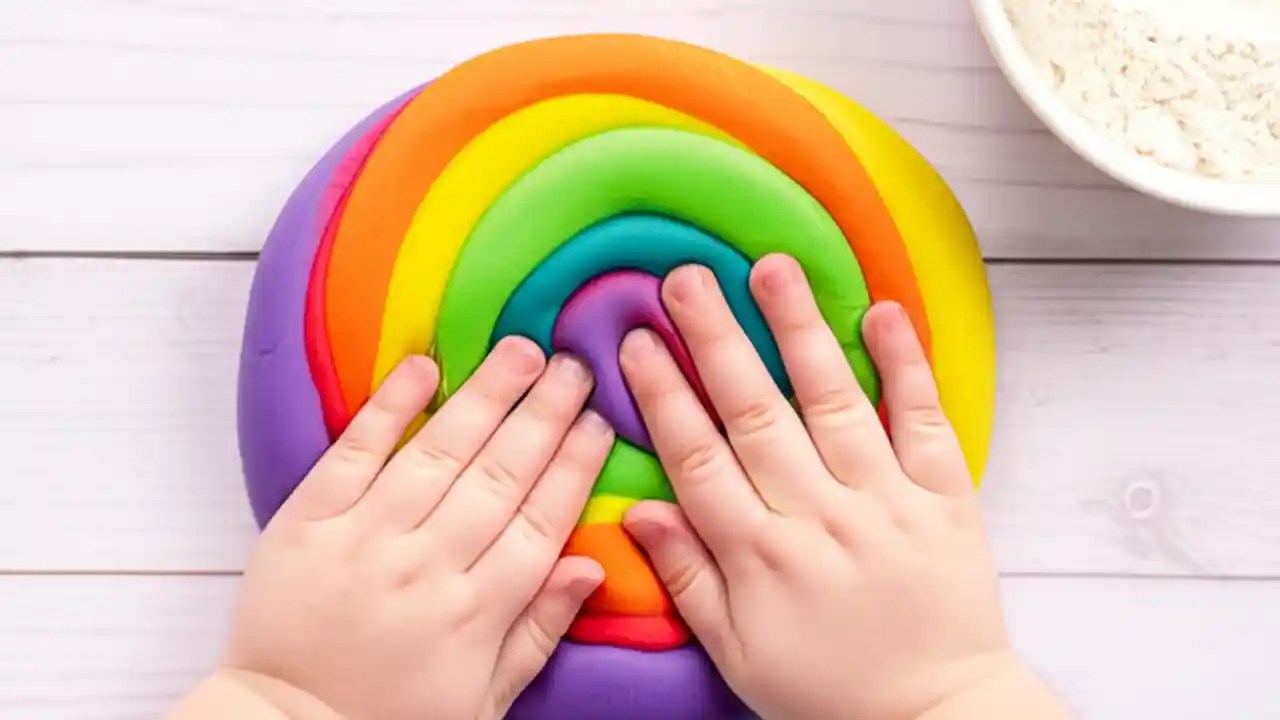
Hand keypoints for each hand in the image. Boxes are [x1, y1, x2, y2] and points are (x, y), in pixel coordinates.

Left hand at [182, 339, 613, 719]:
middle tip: (574, 366)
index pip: (540, 522)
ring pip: (439, 453)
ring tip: (521, 351)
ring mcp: (363, 538)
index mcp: (476, 613)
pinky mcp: (306, 522)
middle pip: (500, 476)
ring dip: (486, 396)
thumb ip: (539, 630)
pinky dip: (389, 407)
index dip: (574, 466)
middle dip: (544, 415)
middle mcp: (425, 567)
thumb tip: (591, 566)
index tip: (599, 422)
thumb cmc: (390, 719)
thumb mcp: (484, 701)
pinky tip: (424, 366)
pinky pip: (354, 452)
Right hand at [618, 257, 1066, 719]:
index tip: (637, 341)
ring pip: (834, 401)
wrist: (936, 716)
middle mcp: (819, 516)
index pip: (699, 458)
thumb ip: (689, 578)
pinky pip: (923, 421)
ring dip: (799, 331)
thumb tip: (637, 510)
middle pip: (756, 413)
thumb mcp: (739, 654)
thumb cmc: (829, 690)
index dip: (664, 395)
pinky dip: (906, 365)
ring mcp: (886, 500)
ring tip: (771, 268)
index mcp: (761, 555)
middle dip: (716, 340)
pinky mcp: (944, 497)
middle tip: (686, 278)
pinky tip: (882, 312)